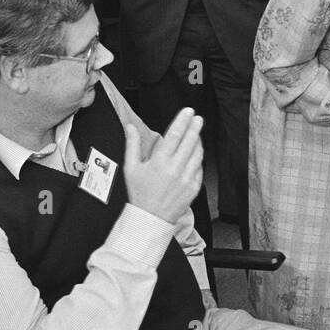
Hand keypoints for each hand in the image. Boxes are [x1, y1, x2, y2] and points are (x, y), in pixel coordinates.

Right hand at [122, 107, 203, 223]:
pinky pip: (200, 168)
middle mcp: (175, 169)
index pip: (174, 135)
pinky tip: (196, 153)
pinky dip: (199, 158)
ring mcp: (186, 179)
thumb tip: (129, 127)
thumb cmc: (140, 193)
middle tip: (197, 118)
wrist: (150, 218)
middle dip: (195, 127)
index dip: (183, 121)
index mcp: (159, 162)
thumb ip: (133, 145)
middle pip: (190, 142)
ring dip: (198, 141)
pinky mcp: (194, 187)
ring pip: (197, 154)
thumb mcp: (131, 168)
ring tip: (197, 133)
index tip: (188, 112)